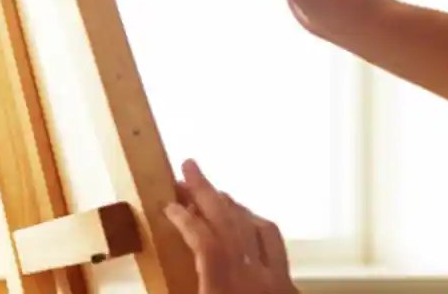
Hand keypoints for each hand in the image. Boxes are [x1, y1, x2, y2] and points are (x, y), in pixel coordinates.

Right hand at [165, 159, 300, 293]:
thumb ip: (181, 286)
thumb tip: (157, 274)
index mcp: (223, 288)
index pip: (204, 241)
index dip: (184, 219)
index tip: (169, 205)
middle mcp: (253, 277)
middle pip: (230, 224)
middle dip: (207, 191)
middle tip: (189, 166)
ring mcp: (277, 279)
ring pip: (258, 227)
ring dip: (234, 206)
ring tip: (216, 193)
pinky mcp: (290, 285)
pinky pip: (276, 244)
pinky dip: (258, 225)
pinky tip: (248, 224)